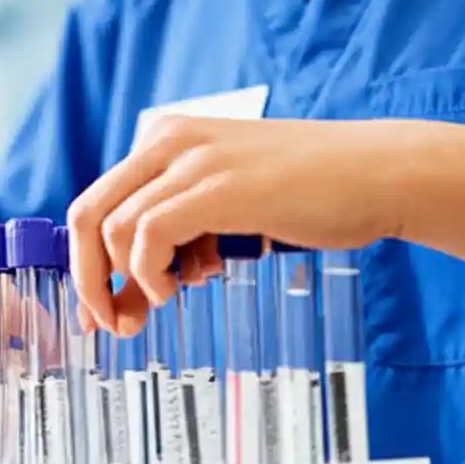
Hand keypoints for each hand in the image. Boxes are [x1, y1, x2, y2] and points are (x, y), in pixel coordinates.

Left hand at [67, 115, 420, 334]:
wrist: (378, 172)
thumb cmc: (312, 193)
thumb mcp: (227, 210)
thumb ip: (180, 240)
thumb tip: (133, 297)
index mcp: (167, 139)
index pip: (98, 201)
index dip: (86, 261)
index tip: (100, 308)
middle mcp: (170, 140)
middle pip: (86, 213)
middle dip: (88, 279)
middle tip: (109, 324)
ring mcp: (192, 160)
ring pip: (112, 228)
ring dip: (125, 282)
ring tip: (160, 303)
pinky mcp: (217, 186)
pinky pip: (149, 234)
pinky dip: (151, 271)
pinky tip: (179, 287)